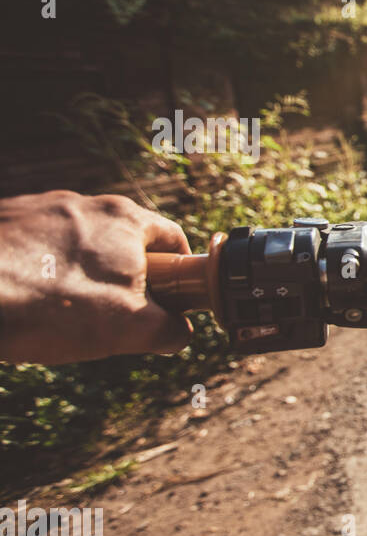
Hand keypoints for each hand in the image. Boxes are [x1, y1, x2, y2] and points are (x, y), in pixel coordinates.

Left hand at [0, 190, 193, 364]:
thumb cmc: (49, 307)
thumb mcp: (128, 330)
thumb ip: (168, 330)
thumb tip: (178, 332)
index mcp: (124, 219)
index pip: (173, 240)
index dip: (179, 276)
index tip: (168, 304)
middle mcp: (83, 203)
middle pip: (124, 243)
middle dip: (125, 280)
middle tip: (112, 318)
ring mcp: (38, 209)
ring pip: (78, 246)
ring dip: (79, 276)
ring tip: (59, 313)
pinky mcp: (3, 221)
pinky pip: (37, 248)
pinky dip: (39, 272)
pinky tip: (26, 301)